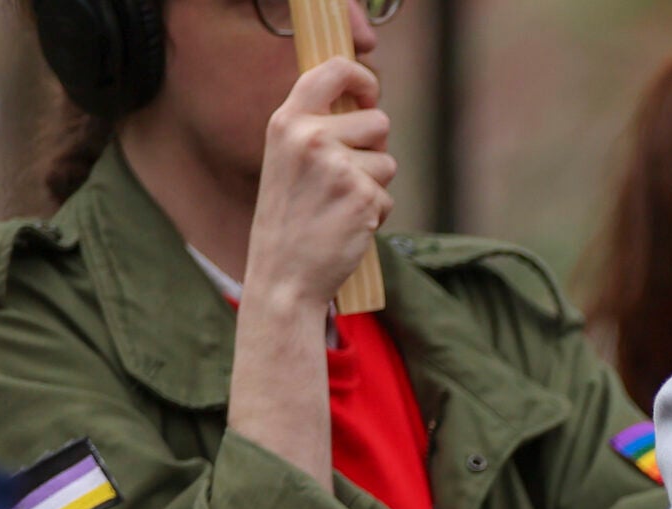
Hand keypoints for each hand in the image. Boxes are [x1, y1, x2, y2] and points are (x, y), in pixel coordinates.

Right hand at [240, 58, 395, 313]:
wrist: (284, 275)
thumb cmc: (288, 219)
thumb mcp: (287, 159)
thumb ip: (316, 128)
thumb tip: (364, 103)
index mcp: (287, 121)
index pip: (334, 70)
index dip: (362, 77)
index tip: (370, 93)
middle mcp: (311, 137)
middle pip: (378, 121)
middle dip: (373, 148)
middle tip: (344, 177)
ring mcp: (339, 166)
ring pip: (387, 161)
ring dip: (374, 185)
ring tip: (339, 205)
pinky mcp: (364, 196)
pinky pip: (388, 195)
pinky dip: (375, 213)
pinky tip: (347, 225)